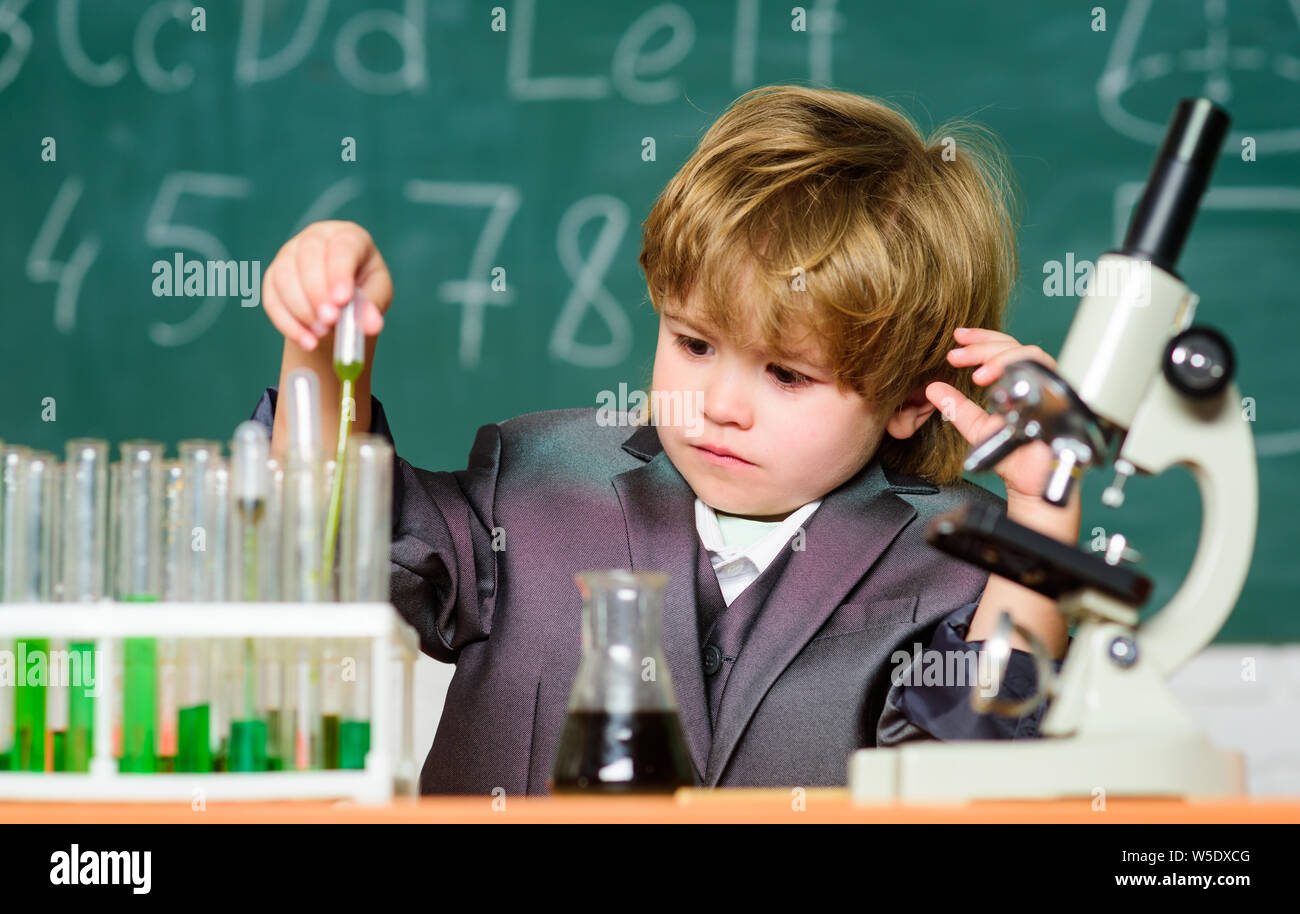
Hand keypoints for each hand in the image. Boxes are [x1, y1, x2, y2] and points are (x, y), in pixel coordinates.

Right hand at [262, 220, 392, 350]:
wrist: (341, 302)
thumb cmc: (363, 289)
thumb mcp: (376, 295)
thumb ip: (372, 307)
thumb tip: (372, 325)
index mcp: (348, 236)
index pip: (342, 246)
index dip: (339, 272)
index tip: (342, 300)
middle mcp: (315, 238)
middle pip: (308, 256)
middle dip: (317, 292)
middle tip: (329, 322)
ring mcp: (290, 254)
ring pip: (284, 276)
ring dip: (301, 309)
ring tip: (321, 334)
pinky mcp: (273, 276)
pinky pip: (271, 297)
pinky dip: (287, 322)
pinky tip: (306, 341)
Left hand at [925, 327, 1072, 510]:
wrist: (1029, 481)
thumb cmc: (1011, 456)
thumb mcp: (975, 427)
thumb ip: (957, 407)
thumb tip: (934, 388)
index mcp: (1017, 381)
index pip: (1002, 348)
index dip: (981, 339)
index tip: (957, 338)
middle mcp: (1035, 380)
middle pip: (1013, 345)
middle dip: (983, 346)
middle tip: (956, 354)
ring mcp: (1049, 386)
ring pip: (1029, 353)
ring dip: (998, 357)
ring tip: (974, 371)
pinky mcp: (1058, 395)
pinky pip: (1043, 371)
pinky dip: (1016, 369)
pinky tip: (991, 379)